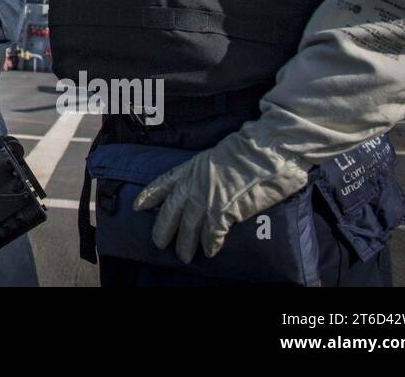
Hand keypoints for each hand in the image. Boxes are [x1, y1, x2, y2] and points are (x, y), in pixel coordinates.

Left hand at [132, 129, 310, 261]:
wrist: (267, 150)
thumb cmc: (249, 148)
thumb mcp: (218, 155)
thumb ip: (208, 172)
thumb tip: (209, 183)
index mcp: (192, 167)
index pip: (164, 182)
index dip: (150, 195)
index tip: (137, 206)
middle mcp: (194, 183)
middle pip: (171, 210)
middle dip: (163, 228)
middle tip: (158, 243)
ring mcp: (207, 198)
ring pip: (188, 226)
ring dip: (185, 243)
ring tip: (183, 255)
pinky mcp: (224, 211)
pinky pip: (212, 234)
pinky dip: (210, 244)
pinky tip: (209, 252)